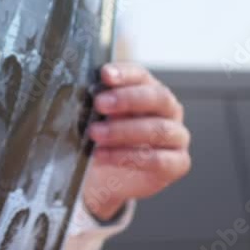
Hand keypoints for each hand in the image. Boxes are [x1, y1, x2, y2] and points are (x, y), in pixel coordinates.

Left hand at [82, 63, 191, 220]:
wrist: (102, 175)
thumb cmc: (99, 138)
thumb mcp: (92, 117)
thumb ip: (91, 102)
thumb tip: (72, 87)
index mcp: (148, 90)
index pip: (141, 75)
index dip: (124, 73)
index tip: (104, 74)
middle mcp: (167, 111)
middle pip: (158, 97)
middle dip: (127, 99)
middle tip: (99, 103)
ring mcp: (176, 137)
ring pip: (160, 129)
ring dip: (125, 131)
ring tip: (95, 134)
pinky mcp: (176, 163)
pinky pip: (160, 159)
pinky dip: (130, 157)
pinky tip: (105, 155)